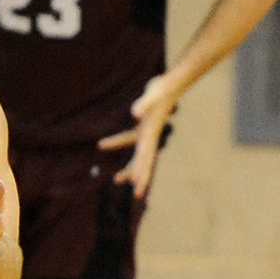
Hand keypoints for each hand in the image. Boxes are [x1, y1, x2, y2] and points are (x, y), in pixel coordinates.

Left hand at [96, 71, 180, 197]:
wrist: (171, 83)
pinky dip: (119, 143)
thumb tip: (134, 114)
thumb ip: (143, 105)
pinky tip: (108, 145)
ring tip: (117, 180)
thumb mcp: (152, 96)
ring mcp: (146, 132)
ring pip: (137, 154)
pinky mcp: (142, 125)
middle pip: (144, 161)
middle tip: (138, 195)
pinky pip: (129, 138)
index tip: (136, 184)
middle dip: (140, 177)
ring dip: (129, 167)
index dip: (141, 170)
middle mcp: (150, 136)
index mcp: (150, 133)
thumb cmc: (162, 89)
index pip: (145, 156)